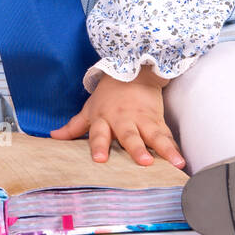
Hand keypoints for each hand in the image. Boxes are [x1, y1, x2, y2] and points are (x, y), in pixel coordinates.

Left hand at [50, 70, 185, 168]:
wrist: (133, 71)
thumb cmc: (108, 95)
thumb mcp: (90, 109)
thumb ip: (74, 127)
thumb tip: (53, 137)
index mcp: (104, 119)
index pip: (99, 134)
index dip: (99, 146)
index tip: (99, 160)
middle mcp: (124, 120)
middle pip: (130, 136)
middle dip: (137, 149)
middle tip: (144, 162)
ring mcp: (143, 120)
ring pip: (154, 136)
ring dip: (164, 149)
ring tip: (174, 162)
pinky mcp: (157, 119)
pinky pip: (166, 135)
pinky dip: (174, 148)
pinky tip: (181, 161)